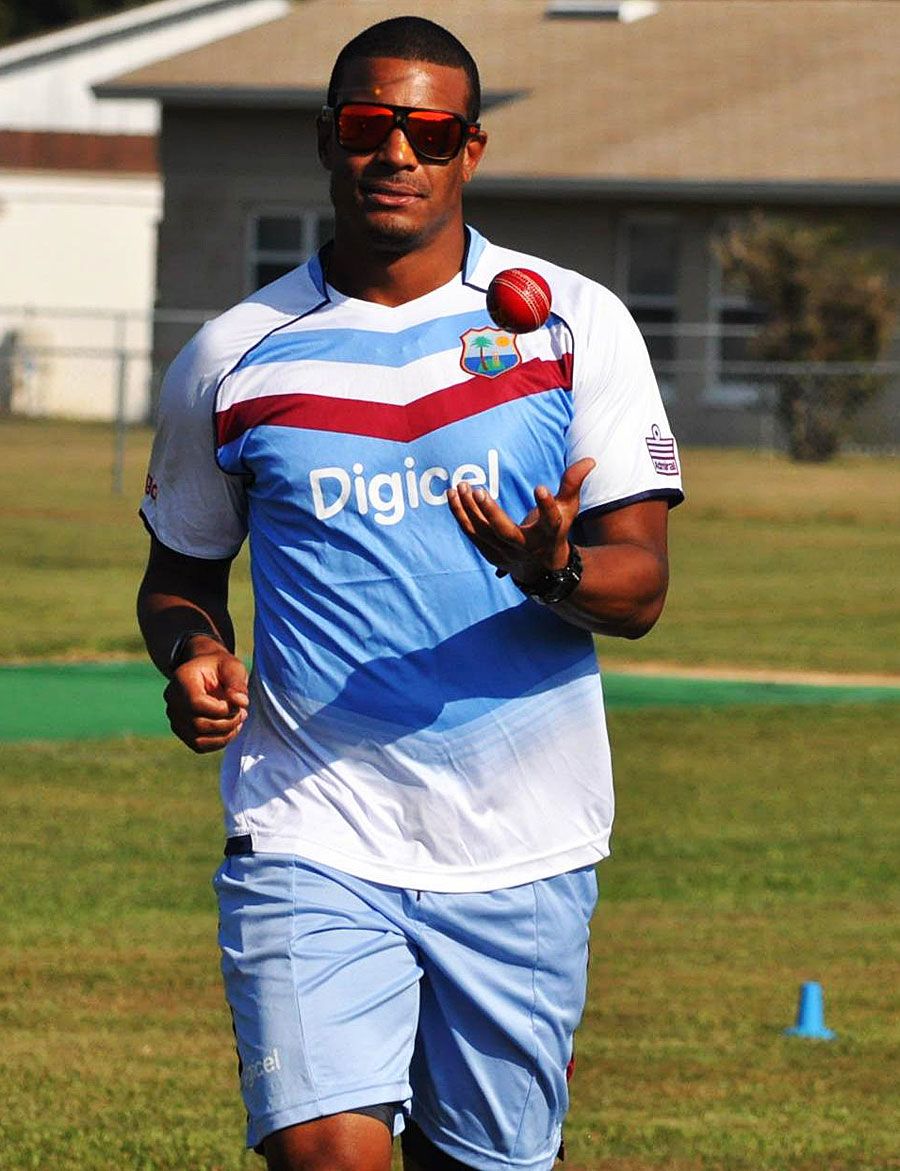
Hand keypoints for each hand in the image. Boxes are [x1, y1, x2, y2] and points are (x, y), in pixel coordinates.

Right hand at [163, 636, 249, 752]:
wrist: (208, 671)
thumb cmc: (221, 667)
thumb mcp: (233, 666)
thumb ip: (237, 682)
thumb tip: (240, 702)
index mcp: (182, 678)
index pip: (196, 703)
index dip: (221, 709)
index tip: (238, 703)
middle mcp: (172, 699)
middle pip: (197, 724)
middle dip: (226, 722)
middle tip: (243, 712)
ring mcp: (174, 717)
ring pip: (197, 739)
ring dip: (224, 735)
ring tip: (238, 720)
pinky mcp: (181, 730)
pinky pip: (198, 745)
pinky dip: (218, 742)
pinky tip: (231, 729)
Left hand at [447, 457, 595, 583]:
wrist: (543, 571)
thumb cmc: (557, 532)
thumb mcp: (569, 509)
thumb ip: (573, 484)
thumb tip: (590, 460)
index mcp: (549, 535)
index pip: (550, 521)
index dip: (546, 506)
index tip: (540, 487)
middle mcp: (525, 547)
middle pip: (505, 532)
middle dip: (491, 513)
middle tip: (479, 491)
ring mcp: (505, 552)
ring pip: (482, 532)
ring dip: (469, 510)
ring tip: (461, 486)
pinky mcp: (489, 552)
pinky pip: (470, 532)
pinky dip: (460, 514)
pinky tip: (452, 494)